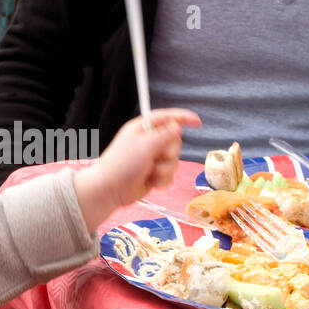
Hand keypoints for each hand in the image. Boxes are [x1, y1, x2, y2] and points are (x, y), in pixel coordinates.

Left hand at [73, 109, 199, 230]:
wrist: (110, 190)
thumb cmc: (122, 164)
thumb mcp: (145, 145)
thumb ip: (164, 135)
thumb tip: (177, 126)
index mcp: (143, 128)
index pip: (167, 118)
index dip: (183, 118)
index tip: (197, 123)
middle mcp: (149, 141)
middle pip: (175, 141)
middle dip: (169, 153)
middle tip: (154, 158)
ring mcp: (152, 158)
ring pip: (174, 160)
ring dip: (164, 169)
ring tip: (149, 172)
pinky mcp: (154, 173)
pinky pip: (170, 174)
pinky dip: (162, 179)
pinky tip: (150, 181)